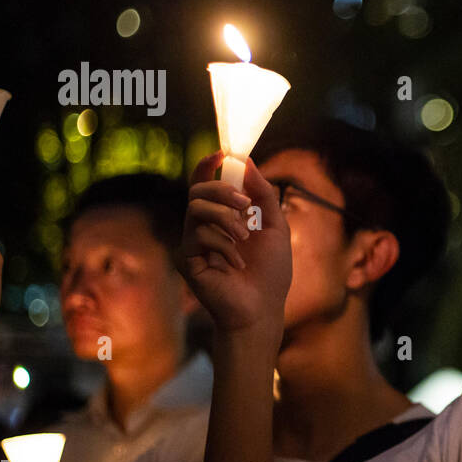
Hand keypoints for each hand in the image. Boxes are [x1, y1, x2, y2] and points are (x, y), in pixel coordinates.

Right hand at [179, 153, 290, 337]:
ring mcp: (192, 243)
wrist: (263, 308)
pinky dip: (224, 245)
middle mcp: (203, 227)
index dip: (208, 165)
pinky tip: (236, 263)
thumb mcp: (275, 226)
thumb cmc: (271, 273)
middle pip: (197, 190)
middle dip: (223, 191)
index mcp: (223, 218)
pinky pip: (198, 235)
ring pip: (196, 208)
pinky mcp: (186, 259)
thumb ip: (263, 195)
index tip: (221, 153)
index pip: (206, 184)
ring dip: (226, 218)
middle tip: (245, 206)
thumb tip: (247, 162)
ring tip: (244, 237)